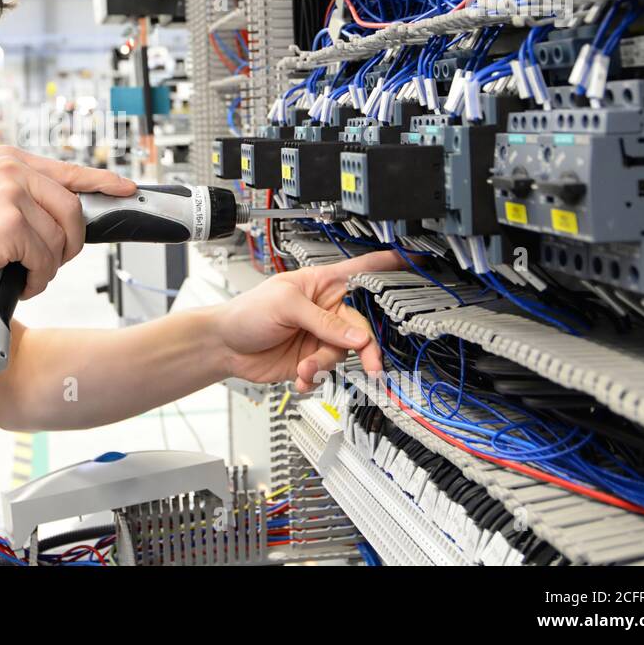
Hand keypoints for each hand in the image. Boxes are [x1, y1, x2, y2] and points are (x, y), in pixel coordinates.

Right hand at [0, 145, 135, 298]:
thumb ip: (29, 197)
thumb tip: (73, 212)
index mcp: (9, 159)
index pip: (69, 170)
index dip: (102, 182)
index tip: (125, 189)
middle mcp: (11, 169)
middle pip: (73, 210)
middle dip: (69, 245)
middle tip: (50, 262)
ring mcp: (10, 194)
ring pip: (60, 239)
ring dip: (48, 267)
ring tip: (23, 273)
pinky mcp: (10, 224)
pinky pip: (45, 259)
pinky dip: (36, 279)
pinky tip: (17, 280)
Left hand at [213, 250, 403, 390]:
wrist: (224, 346)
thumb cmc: (247, 312)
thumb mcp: (286, 306)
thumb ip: (323, 321)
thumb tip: (356, 336)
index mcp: (323, 284)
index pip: (362, 271)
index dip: (390, 266)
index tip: (419, 265)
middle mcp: (327, 310)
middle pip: (361, 327)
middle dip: (362, 348)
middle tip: (369, 364)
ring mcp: (321, 336)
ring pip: (345, 354)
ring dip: (326, 364)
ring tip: (305, 367)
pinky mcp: (313, 361)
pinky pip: (328, 373)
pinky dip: (316, 379)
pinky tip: (301, 378)